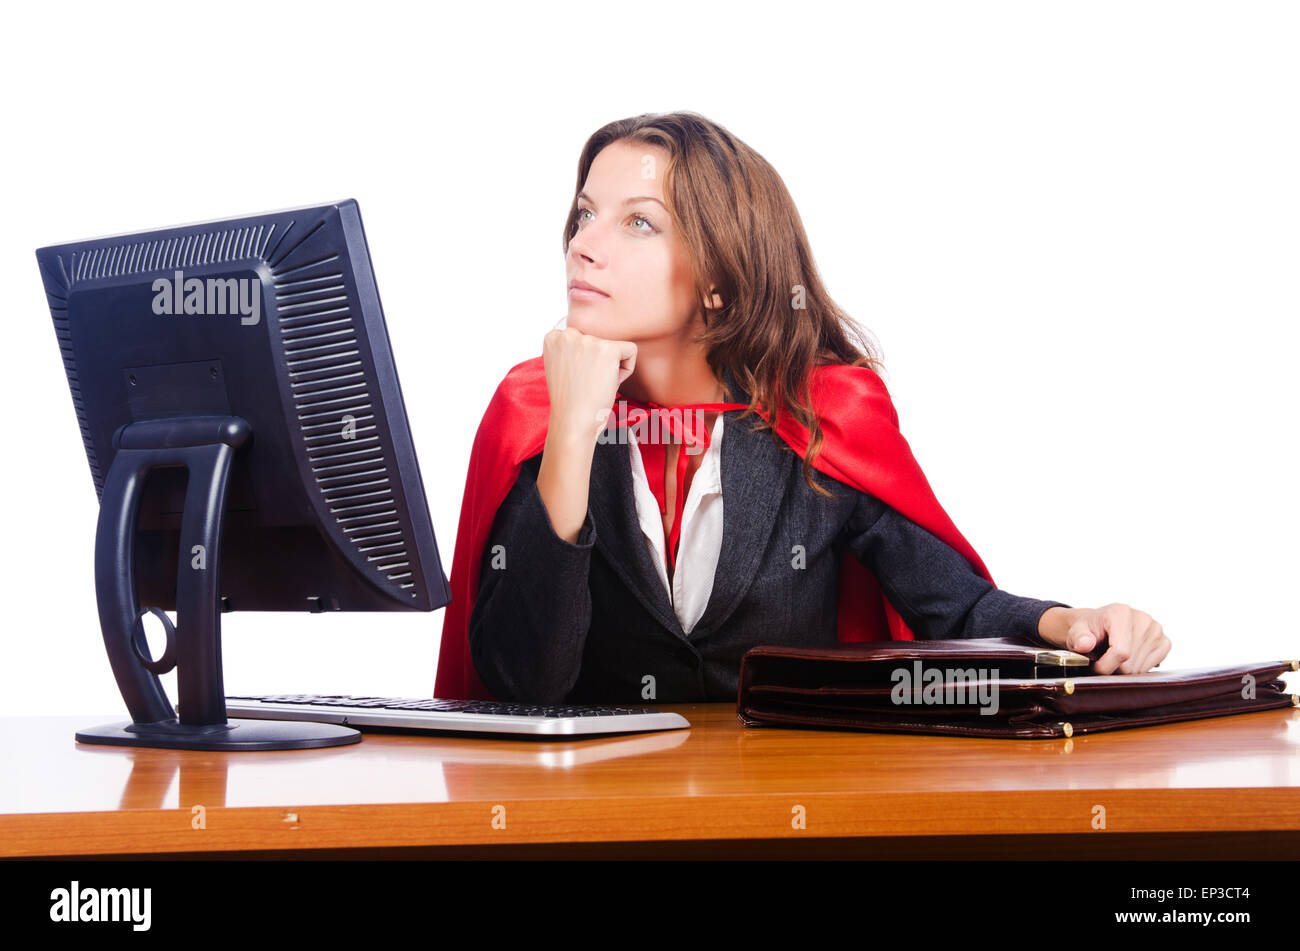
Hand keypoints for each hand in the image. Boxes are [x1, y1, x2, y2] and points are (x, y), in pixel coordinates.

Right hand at [542, 325, 636, 446]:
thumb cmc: (569, 402)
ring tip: (596, 385)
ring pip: (614, 347)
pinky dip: (627, 369)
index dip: (585, 361)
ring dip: (610, 368)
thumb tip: (593, 342)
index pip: (583, 338)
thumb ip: (572, 349)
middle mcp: (568, 334)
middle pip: (599, 341)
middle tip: (586, 384)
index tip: (576, 378)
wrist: (572, 422)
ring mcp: (588, 340)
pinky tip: (610, 384)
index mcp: (554, 338)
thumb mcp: (563, 367)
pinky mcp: (608, 349)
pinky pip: (630, 350)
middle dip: (598, 363)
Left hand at [1037, 603, 1170, 673]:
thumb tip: (1084, 644)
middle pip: (1130, 665)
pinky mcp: (1165, 642)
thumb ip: (1078, 638)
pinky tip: (1127, 657)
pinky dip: (1136, 668)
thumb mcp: (1076, 632)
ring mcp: (1157, 631)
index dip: (1105, 666)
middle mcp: (1143, 619)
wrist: (1099, 625)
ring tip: (1113, 656)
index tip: (1094, 666)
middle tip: (1102, 659)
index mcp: (1121, 612)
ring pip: (1140, 670)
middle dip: (1113, 669)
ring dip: (1123, 669)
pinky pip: (1150, 668)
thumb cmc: (1088, 630)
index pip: (1120, 652)